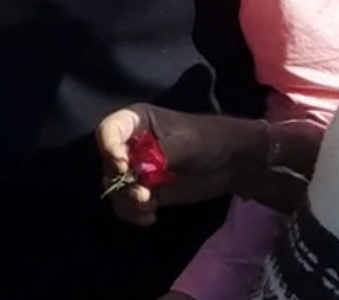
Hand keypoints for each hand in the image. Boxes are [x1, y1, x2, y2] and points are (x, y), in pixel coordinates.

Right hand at [97, 104, 261, 225]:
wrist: (230, 163)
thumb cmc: (208, 140)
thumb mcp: (186, 142)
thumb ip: (160, 154)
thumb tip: (137, 170)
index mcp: (134, 122)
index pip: (107, 131)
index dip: (109, 148)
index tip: (123, 167)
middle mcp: (128, 144)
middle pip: (107, 163)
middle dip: (121, 183)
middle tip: (143, 195)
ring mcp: (135, 169)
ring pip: (113, 187)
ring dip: (127, 201)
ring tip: (150, 206)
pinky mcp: (145, 190)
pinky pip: (125, 204)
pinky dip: (133, 213)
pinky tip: (151, 216)